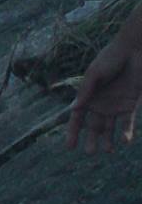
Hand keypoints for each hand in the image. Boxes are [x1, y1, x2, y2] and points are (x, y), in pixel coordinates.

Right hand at [67, 40, 141, 154]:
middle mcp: (100, 104)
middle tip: (90, 152)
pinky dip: (126, 132)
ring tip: (108, 151)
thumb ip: (86, 91)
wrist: (134, 51)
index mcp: (88, 97)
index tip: (69, 146)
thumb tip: (75, 109)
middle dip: (92, 140)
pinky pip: (128, 121)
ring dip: (109, 140)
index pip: (77, 118)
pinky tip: (125, 140)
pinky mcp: (130, 104)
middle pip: (94, 127)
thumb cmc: (111, 58)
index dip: (73, 132)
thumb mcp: (95, 74)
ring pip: (110, 128)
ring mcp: (116, 106)